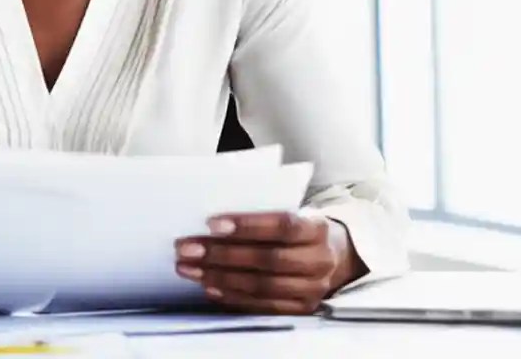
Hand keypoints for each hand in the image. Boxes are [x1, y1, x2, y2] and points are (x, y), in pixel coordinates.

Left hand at [173, 211, 365, 314]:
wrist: (333, 254)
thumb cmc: (299, 227)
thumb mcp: (291, 211)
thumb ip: (261, 213)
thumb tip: (211, 221)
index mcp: (318, 228)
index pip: (284, 226)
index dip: (248, 225)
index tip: (211, 222)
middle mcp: (320, 260)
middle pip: (268, 260)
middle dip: (222, 254)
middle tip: (186, 248)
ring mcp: (313, 289)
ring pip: (262, 286)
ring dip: (219, 277)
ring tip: (189, 267)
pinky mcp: (301, 308)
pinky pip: (262, 306)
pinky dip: (232, 296)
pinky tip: (209, 286)